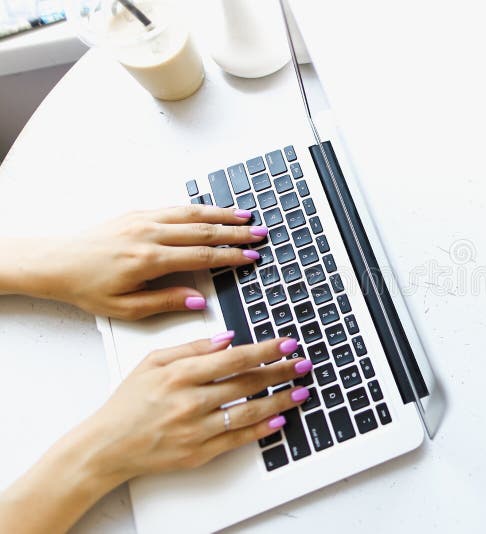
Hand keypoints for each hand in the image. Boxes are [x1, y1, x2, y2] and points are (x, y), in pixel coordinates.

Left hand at [30, 205, 269, 318]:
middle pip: (203, 230)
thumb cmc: (85, 287)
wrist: (54, 262)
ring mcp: (143, 219)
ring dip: (222, 214)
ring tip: (245, 216)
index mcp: (149, 259)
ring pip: (192, 213)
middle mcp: (149, 234)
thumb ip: (166, 302)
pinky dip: (198, 208)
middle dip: (236, 232)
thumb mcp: (126, 308)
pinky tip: (212, 210)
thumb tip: (198, 299)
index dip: (230, 256)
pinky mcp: (136, 213)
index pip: (202, 256)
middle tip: (260, 234)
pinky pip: (175, 208)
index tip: (250, 257)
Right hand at [86, 335, 309, 479]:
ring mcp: (196, 429)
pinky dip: (261, 429)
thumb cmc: (129, 402)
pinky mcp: (199, 452)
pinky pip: (237, 439)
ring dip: (279, 400)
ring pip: (248, 412)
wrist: (107, 446)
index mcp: (180, 375)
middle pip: (247, 383)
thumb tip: (228, 338)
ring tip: (300, 391)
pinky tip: (279, 420)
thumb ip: (192, 348)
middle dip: (280, 372)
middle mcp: (190, 401)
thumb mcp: (153, 362)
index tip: (286, 343)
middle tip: (302, 364)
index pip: (234, 358)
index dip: (265, 350)